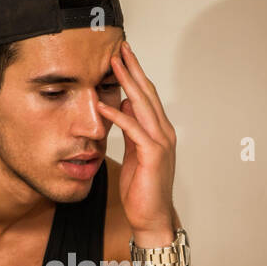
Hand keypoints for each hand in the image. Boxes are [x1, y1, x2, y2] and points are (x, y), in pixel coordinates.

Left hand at [96, 41, 176, 238]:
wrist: (151, 217)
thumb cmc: (141, 189)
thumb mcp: (133, 153)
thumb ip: (131, 130)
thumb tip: (125, 106)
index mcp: (159, 131)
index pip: (147, 96)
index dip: (135, 74)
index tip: (123, 56)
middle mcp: (163, 132)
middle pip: (147, 93)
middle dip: (133, 69)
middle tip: (119, 48)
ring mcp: (160, 142)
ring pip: (143, 105)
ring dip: (127, 82)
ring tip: (113, 65)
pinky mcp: (153, 154)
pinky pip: (133, 128)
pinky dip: (118, 114)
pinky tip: (103, 104)